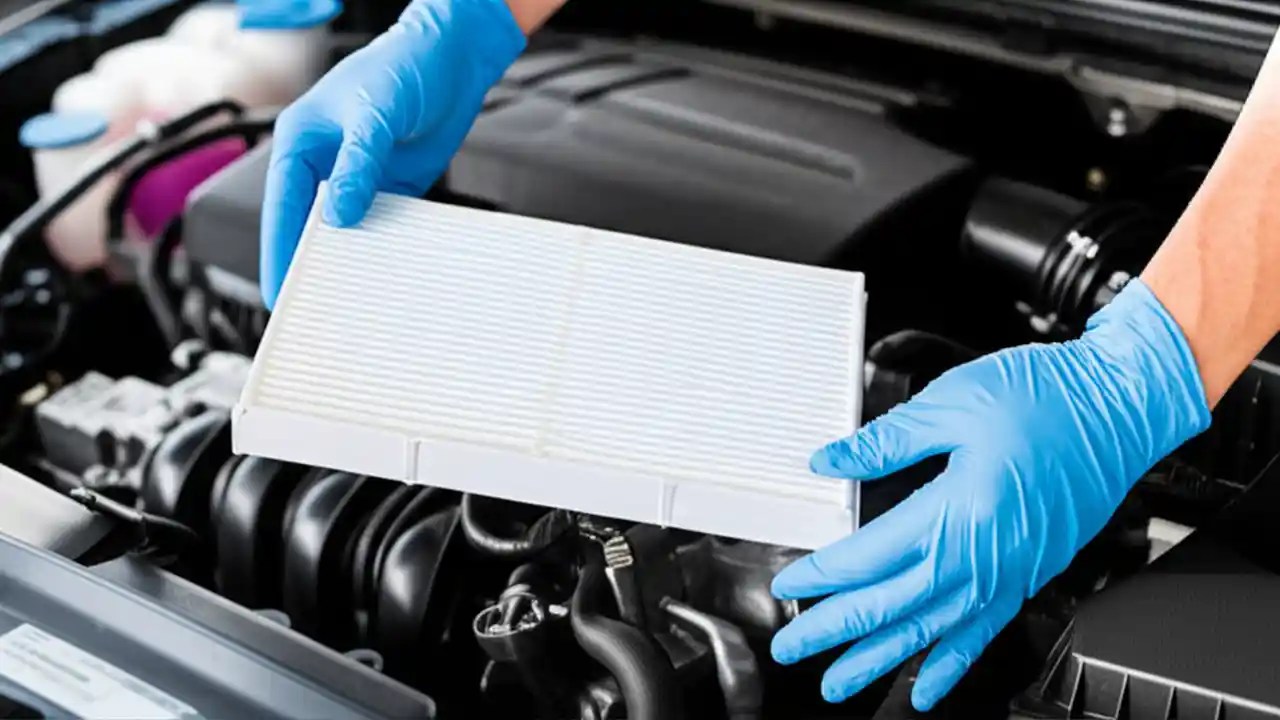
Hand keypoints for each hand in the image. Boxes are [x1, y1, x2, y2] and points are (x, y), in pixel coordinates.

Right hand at [259, 0, 525, 307]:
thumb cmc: (402, 66)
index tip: (283, 292)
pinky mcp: (395, 186)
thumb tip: (341, 216)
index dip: (281, 252)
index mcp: (300, 144)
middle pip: (312, 226)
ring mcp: (360, 178)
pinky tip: (393, 273)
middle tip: (317, 309)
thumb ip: (357, 167)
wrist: (453, 56)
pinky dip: (388, 247)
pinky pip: (386, 225)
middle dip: (315, 264)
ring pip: (349, 231)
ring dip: (354, 260)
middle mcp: (325, 165)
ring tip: (356, 302)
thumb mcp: (373, 115)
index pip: (283, 207)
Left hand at [770, 279, 1210, 709]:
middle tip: (792, 648)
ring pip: (930, 632)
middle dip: (834, 633)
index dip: (823, 575)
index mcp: (955, 511)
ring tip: (839, 683)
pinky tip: (926, 687)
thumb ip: (885, 442)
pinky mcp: (1028, 575)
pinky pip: (981, 633)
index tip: (789, 584)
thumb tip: (832, 460)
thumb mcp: (952, 403)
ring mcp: (1008, 573)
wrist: (1120, 406)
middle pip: (891, 607)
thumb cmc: (1049, 399)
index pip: (869, 558)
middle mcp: (982, 555)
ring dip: (879, 660)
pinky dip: (949, 665)